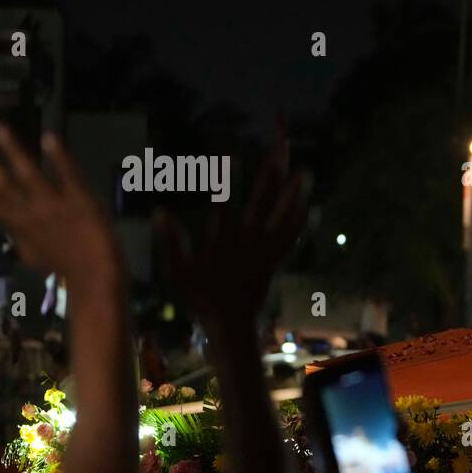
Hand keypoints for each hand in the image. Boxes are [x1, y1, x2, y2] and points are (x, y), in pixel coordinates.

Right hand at [0, 126, 122, 284]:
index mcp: (16, 222)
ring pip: (28, 174)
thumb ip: (17, 234)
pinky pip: (69, 176)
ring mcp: (54, 205)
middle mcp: (30, 211)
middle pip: (0, 181)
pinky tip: (50, 137)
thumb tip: (6, 227)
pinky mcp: (81, 201)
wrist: (96, 277)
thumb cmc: (64, 266)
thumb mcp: (32, 253)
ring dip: (12, 150)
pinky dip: (60, 157)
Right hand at [155, 126, 304, 328]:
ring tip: (305, 171)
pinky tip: (310, 205)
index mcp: (223, 242)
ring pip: (282, 217)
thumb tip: (161, 211)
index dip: (227, 180)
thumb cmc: (200, 296)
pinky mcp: (275, 259)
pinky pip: (291, 238)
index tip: (232, 154)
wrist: (231, 323)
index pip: (224, 205)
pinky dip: (300, 221)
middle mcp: (248, 242)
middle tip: (280, 149)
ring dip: (293, 194)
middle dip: (270, 175)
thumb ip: (171, 242)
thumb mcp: (177, 272)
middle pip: (261, 202)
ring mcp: (265, 250)